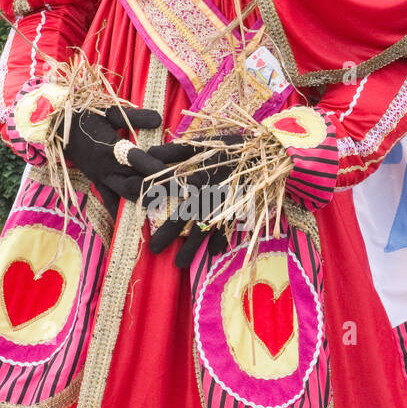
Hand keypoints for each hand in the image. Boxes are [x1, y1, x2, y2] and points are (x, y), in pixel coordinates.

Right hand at [62, 105, 180, 218]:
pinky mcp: (98, 184)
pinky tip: (138, 224)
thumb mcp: (109, 112)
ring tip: (173, 201)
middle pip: (136, 182)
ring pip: (128, 195)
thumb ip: (135, 117)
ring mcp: (102, 179)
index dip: (151, 164)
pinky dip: (123, 213)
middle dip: (160, 186)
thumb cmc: (87, 117)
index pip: (133, 158)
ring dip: (149, 199)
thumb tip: (159, 120)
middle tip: (184, 187)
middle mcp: (106, 168)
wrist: (57, 129)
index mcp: (108, 148)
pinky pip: (110, 203)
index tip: (170, 169)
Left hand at [145, 138, 237, 267]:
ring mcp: (222, 205)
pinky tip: (213, 253)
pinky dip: (220, 242)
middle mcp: (206, 193)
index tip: (139, 204)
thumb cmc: (231, 147)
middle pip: (182, 217)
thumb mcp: (202, 144)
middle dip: (167, 234)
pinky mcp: (238, 211)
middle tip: (154, 249)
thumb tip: (149, 153)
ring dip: (190, 249)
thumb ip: (175, 150)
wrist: (267, 152)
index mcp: (195, 174)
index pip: (166, 186)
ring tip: (178, 263)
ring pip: (202, 230)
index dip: (149, 194)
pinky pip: (226, 231)